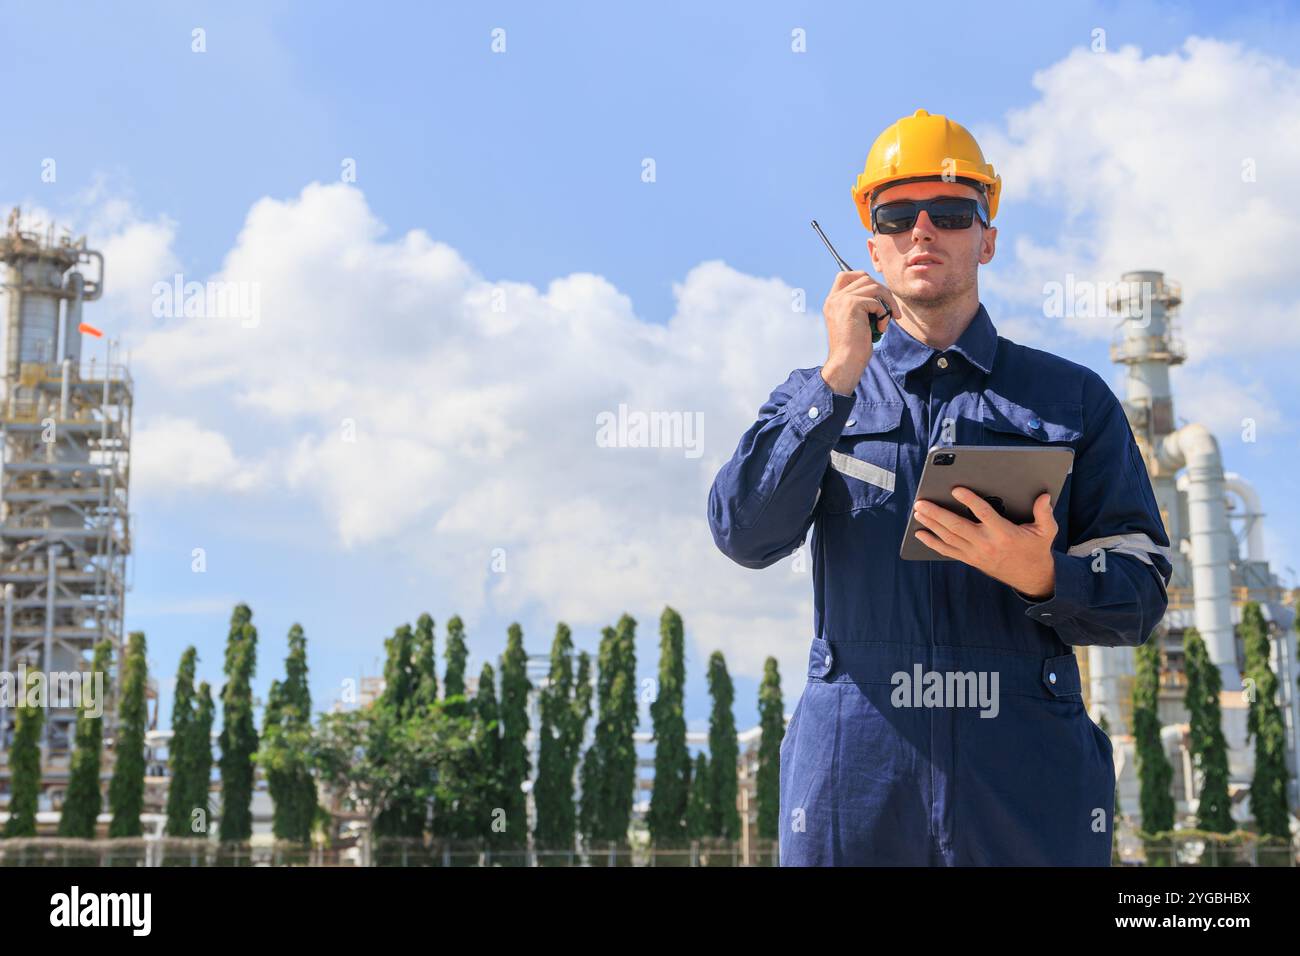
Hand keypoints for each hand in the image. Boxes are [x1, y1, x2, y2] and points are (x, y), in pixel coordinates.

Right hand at [820, 271, 896, 394]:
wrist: (846, 363)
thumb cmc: (854, 347)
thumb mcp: (855, 321)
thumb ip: (860, 304)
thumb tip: (880, 290)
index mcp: (832, 301)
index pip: (845, 275)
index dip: (864, 279)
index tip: (877, 296)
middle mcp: (834, 298)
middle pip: (864, 278)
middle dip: (883, 292)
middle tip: (891, 310)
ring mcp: (841, 300)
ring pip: (873, 287)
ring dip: (887, 302)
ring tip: (888, 319)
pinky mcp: (851, 305)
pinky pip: (876, 301)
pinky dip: (884, 314)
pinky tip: (881, 328)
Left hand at [912, 488, 1056, 598]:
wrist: (1031, 577)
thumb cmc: (1036, 549)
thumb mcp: (1046, 531)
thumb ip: (1044, 512)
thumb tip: (1044, 496)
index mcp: (1004, 533)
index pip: (984, 514)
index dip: (969, 501)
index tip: (956, 489)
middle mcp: (987, 544)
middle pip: (957, 526)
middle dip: (937, 513)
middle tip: (921, 502)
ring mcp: (976, 553)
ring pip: (949, 538)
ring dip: (931, 524)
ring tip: (918, 512)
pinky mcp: (971, 560)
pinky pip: (948, 551)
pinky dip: (932, 543)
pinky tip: (920, 534)